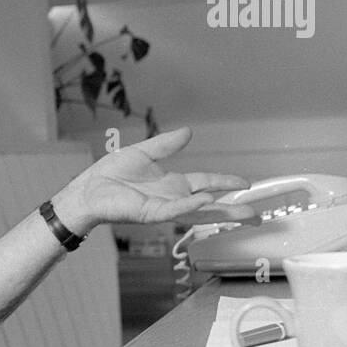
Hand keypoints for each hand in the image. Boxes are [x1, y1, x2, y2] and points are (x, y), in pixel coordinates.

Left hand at [53, 127, 257, 232]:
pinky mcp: (150, 213)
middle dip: (234, 209)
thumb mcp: (143, 153)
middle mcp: (172, 198)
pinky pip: (174, 210)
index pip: (207, 183)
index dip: (226, 183)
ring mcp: (163, 208)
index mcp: (173, 184)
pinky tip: (205, 201)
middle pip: (210, 204)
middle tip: (258, 214)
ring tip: (244, 213)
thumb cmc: (111, 174)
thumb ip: (166, 144)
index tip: (247, 183)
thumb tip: (188, 131)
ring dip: (220, 212)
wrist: (87, 189)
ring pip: (198, 212)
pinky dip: (190, 206)